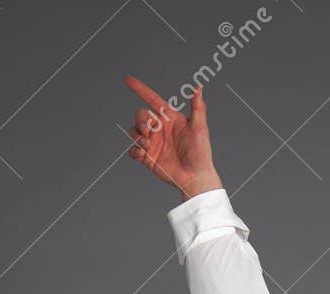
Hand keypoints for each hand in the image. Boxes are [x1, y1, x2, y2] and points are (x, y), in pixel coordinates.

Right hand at [124, 76, 221, 198]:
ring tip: (146, 145)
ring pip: (134, 131)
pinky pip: (133, 150)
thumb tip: (198, 87)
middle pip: (140, 116)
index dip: (140, 89)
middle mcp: (159, 129)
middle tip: (148, 132)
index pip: (152, 100)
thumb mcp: (199, 128)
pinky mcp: (148, 157)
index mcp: (169, 118)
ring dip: (137, 136)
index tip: (128, 80)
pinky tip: (141, 154)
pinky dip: (134, 151)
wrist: (195, 178)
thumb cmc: (200, 153)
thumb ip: (197, 107)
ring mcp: (153, 143)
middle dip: (141, 121)